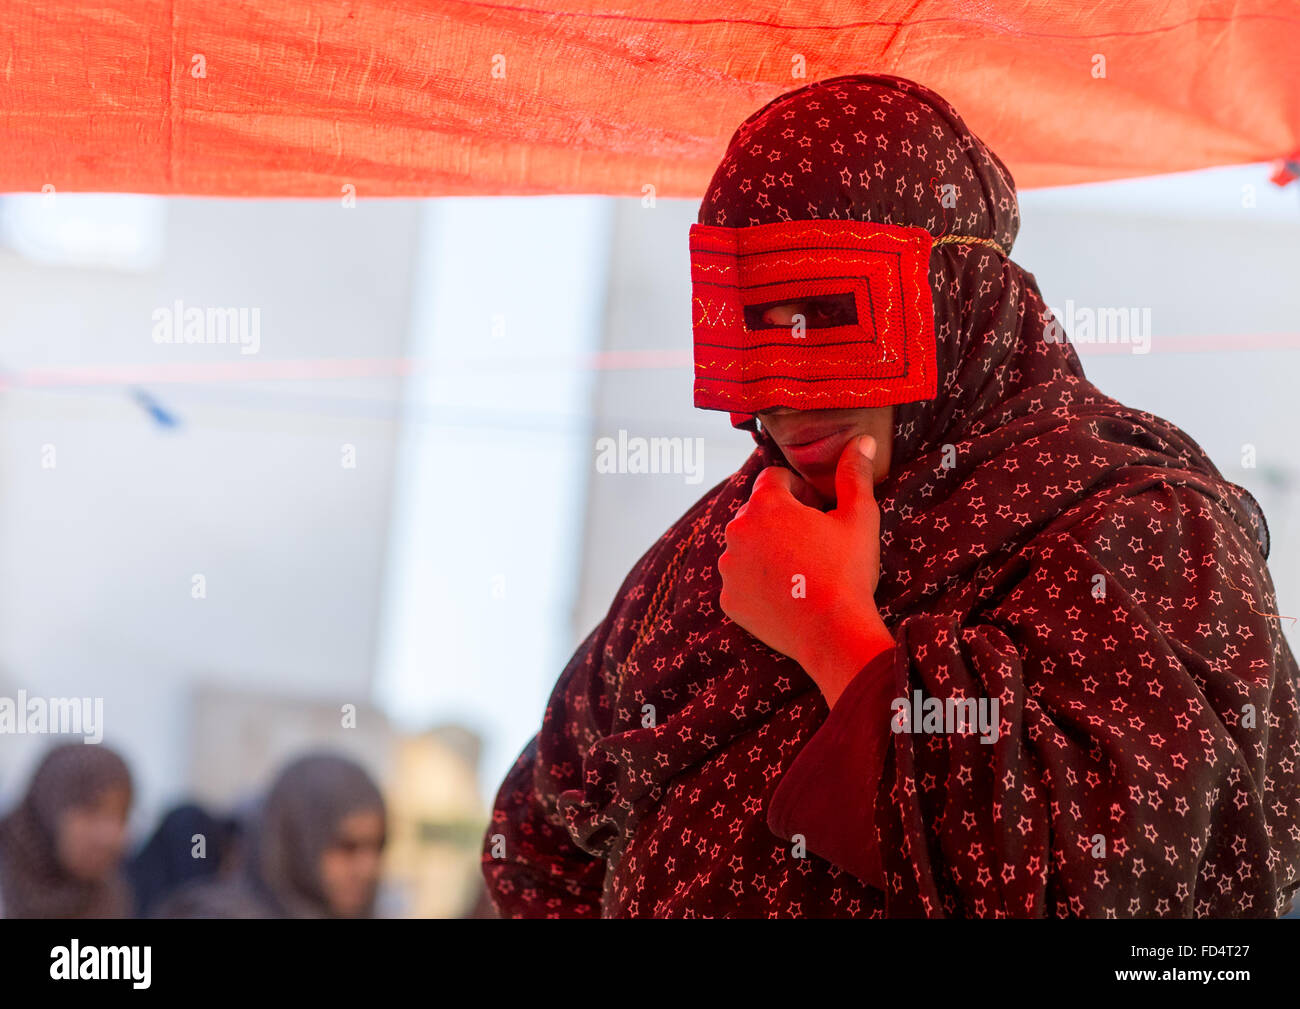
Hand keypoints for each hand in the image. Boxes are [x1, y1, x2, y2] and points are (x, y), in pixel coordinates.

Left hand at [719, 435, 894, 706]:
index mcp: (766, 504)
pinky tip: (785, 595)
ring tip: (799, 571)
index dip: (798, 490)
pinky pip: (740, 582)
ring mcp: (729, 567)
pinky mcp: (729, 599)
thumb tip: (862, 440)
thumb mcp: (859, 518)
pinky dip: (757, 584)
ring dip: (766, 552)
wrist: (832, 632)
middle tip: (813, 543)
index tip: (817, 511)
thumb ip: (854, 475)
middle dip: (780, 521)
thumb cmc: (847, 571)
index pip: (773, 479)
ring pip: (746, 547)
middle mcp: (737, 531)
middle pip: (756, 513)